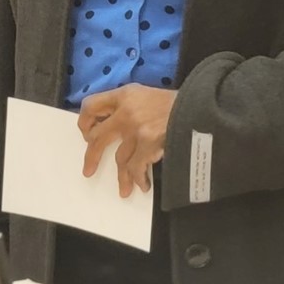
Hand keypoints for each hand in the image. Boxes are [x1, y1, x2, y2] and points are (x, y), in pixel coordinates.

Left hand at [77, 83, 175, 198]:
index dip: (85, 121)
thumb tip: (113, 126)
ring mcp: (135, 128)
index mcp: (125, 95)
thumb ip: (129, 106)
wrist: (199, 107)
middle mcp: (126, 111)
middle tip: (89, 169)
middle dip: (91, 156)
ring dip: (122, 177)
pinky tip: (142, 185)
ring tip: (124, 189)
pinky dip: (138, 178)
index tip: (87, 133)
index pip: (91, 105)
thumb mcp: (148, 95)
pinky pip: (135, 167)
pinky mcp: (148, 143)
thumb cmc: (176, 103)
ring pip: (119, 158)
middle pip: (97, 136)